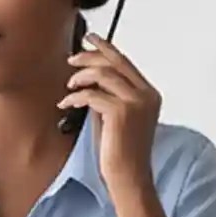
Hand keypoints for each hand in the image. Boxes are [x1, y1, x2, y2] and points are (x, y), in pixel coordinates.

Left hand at [58, 33, 160, 198]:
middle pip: (115, 62)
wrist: (129, 177)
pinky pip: (92, 95)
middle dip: (90, 57)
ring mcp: (136, 103)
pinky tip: (66, 104)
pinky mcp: (121, 113)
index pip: (125, 62)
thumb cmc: (120, 152)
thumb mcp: (116, 117)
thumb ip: (109, 95)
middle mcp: (146, 95)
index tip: (90, 39)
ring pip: (103, 74)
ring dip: (81, 78)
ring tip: (69, 87)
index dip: (105, 48)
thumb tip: (88, 78)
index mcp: (149, 94)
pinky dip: (75, 97)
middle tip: (71, 60)